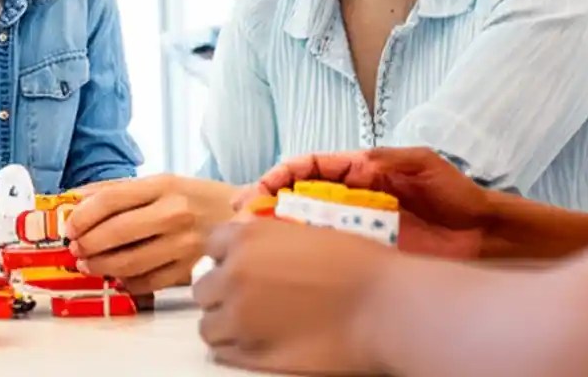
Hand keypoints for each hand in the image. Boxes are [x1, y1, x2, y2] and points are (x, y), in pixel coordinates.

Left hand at [64, 174, 235, 293]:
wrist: (245, 214)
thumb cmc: (196, 198)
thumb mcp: (161, 183)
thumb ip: (118, 190)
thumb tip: (73, 199)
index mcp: (163, 185)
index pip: (111, 199)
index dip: (82, 215)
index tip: (69, 227)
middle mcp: (174, 213)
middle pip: (117, 232)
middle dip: (87, 244)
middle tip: (75, 249)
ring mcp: (184, 244)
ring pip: (130, 262)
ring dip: (101, 266)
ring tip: (89, 265)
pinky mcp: (191, 269)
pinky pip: (149, 282)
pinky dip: (128, 283)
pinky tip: (119, 277)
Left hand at [194, 218, 387, 374]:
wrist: (384, 306)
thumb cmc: (359, 265)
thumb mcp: (305, 233)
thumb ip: (270, 243)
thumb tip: (256, 257)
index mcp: (247, 238)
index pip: (212, 245)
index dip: (227, 257)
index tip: (243, 266)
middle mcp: (233, 275)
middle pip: (204, 288)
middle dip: (222, 292)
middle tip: (249, 299)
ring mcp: (238, 318)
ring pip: (208, 325)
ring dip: (225, 324)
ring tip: (252, 326)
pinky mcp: (250, 354)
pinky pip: (223, 353)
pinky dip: (235, 349)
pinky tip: (259, 344)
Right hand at [236, 147, 490, 258]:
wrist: (482, 235)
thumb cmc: (456, 194)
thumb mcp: (424, 164)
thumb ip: (389, 159)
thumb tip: (357, 160)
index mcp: (360, 170)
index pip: (308, 167)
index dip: (280, 174)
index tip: (261, 187)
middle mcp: (351, 196)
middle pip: (297, 195)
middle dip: (265, 200)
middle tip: (242, 213)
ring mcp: (356, 225)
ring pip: (305, 224)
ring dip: (276, 227)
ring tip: (251, 235)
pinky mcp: (364, 251)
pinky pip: (326, 250)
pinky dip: (303, 252)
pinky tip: (285, 257)